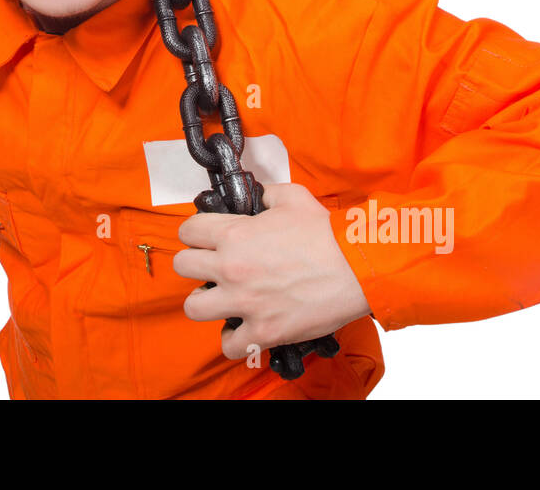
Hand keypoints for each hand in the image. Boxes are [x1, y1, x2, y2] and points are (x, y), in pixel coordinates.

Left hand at [174, 182, 370, 360]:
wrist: (356, 268)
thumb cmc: (328, 234)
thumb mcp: (293, 197)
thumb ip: (265, 193)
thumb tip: (257, 194)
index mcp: (234, 234)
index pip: (188, 230)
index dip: (197, 232)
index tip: (206, 239)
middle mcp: (231, 268)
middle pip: (183, 266)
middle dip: (195, 264)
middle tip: (212, 267)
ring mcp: (245, 303)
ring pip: (194, 307)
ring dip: (205, 302)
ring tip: (221, 299)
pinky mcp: (263, 331)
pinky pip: (229, 345)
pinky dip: (233, 339)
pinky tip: (242, 328)